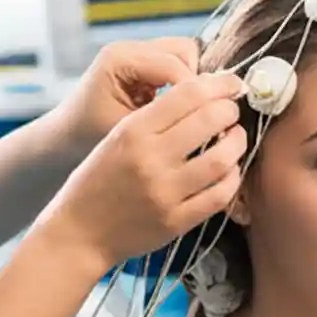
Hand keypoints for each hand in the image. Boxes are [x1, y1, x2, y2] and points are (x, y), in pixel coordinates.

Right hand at [33, 72, 248, 273]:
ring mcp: (164, 192)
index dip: (218, 84)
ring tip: (235, 138)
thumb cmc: (98, 179)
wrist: (79, 231)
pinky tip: (228, 171)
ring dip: (237, 143)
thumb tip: (204, 95)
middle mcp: (150, 159)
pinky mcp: (176, 221)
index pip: (188, 94)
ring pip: (222, 159)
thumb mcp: (116, 137)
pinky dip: (232, 178)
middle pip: (210, 120)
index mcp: (132, 131)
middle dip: (230, 110)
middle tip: (231, 111)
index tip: (229, 84)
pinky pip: (219, 195)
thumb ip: (155, 117)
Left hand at [45, 38, 200, 161]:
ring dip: (193, 83)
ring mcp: (136, 52)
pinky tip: (181, 110)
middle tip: (205, 115)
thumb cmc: (89, 137)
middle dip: (198, 83)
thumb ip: (162, 118)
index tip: (209, 119)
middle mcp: (128, 48)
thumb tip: (206, 116)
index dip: (196, 92)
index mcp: (118, 59)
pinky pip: (177, 64)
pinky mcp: (143, 62)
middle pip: (185, 52)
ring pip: (186, 55)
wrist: (65, 136)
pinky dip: (184, 85)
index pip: (173, 65)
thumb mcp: (127, 131)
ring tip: (191, 113)